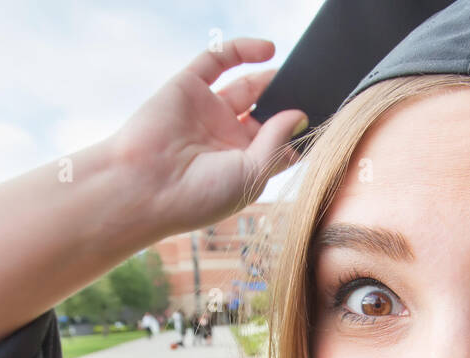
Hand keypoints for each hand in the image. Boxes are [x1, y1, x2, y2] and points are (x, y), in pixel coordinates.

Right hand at [109, 37, 307, 240]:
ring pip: (246, 85)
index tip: (326, 119)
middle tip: (314, 90)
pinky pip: (218, 60)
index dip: (299, 130)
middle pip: (266, 112)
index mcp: (242, 167)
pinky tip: (269, 51)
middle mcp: (225, 139)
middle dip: (289, 101)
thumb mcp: (252, 176)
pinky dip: (242, 49)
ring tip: (298, 71)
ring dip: (272, 77)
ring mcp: (207, 111)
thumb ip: (277, 144)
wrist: (144, 186)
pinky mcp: (189, 86)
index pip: (278, 143)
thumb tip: (300, 116)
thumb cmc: (198, 196)